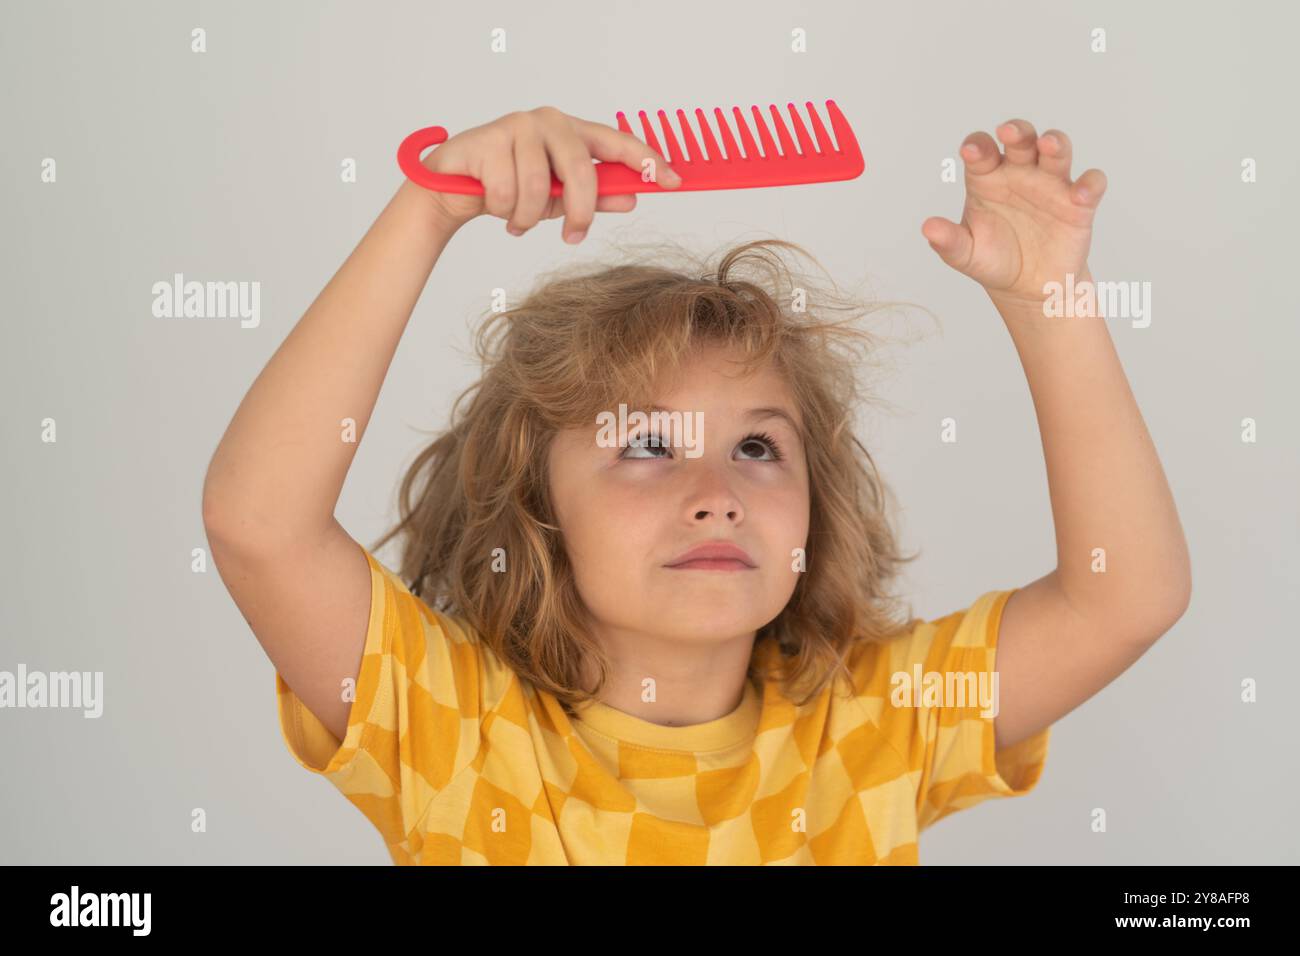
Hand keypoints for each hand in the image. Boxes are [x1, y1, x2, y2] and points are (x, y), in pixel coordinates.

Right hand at [416, 106, 680, 241]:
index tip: (672, 180)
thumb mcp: (560, 198)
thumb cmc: (511, 186)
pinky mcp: (487, 140)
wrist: (453, 188)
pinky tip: (495, 208)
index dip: (646, 160)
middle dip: (580, 211)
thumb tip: (633, 199)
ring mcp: (517, 127)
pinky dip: (502, 211)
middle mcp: (549, 122)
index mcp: (572, 132)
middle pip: (581, 169)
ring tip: (517, 220)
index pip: (617, 141)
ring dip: (528, 216)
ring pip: (538, 188)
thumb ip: (596, 197)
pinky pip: (506, 193)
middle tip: (573, 236)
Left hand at [921, 119, 1107, 311]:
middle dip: (1016, 131)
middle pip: (1020, 139)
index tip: (970, 152)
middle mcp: (1020, 173)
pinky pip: (1090, 184)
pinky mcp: (1078, 203)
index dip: (977, 146)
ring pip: (1057, 151)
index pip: (981, 151)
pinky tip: (1079, 194)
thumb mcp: (966, 255)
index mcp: (988, 178)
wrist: (1028, 288)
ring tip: (1048, 145)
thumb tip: (928, 228)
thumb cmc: (994, 260)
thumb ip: (948, 241)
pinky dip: (1089, 184)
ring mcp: (1050, 184)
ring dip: (1055, 142)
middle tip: (1008, 132)